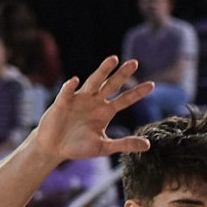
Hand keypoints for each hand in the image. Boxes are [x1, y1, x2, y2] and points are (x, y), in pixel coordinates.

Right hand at [30, 57, 155, 163]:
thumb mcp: (104, 147)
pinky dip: (70, 87)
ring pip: (93, 82)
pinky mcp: (62, 102)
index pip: (125, 100)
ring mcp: (79, 99)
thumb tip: (148, 145)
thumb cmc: (79, 147)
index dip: (137, 93)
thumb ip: (125, 144)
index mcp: (105, 112)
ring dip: (102, 71)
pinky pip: (67, 93)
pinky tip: (75, 80)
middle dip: (122, 74)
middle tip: (135, 62)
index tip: (152, 85)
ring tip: (113, 59)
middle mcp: (94, 102)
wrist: (54, 148)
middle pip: (111, 85)